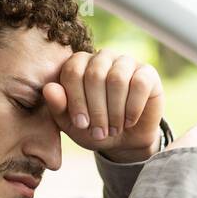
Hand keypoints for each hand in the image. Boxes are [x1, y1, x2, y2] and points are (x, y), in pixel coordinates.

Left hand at [43, 49, 163, 161]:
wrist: (123, 140)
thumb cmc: (93, 128)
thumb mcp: (71, 124)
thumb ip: (57, 106)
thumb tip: (49, 89)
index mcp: (79, 64)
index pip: (73, 71)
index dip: (75, 100)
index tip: (81, 124)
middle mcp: (102, 57)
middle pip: (95, 75)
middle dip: (96, 110)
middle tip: (99, 132)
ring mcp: (126, 62)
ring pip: (117, 78)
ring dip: (114, 111)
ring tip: (113, 129)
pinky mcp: (148, 73)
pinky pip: (140, 83)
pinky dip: (133, 107)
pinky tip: (129, 121)